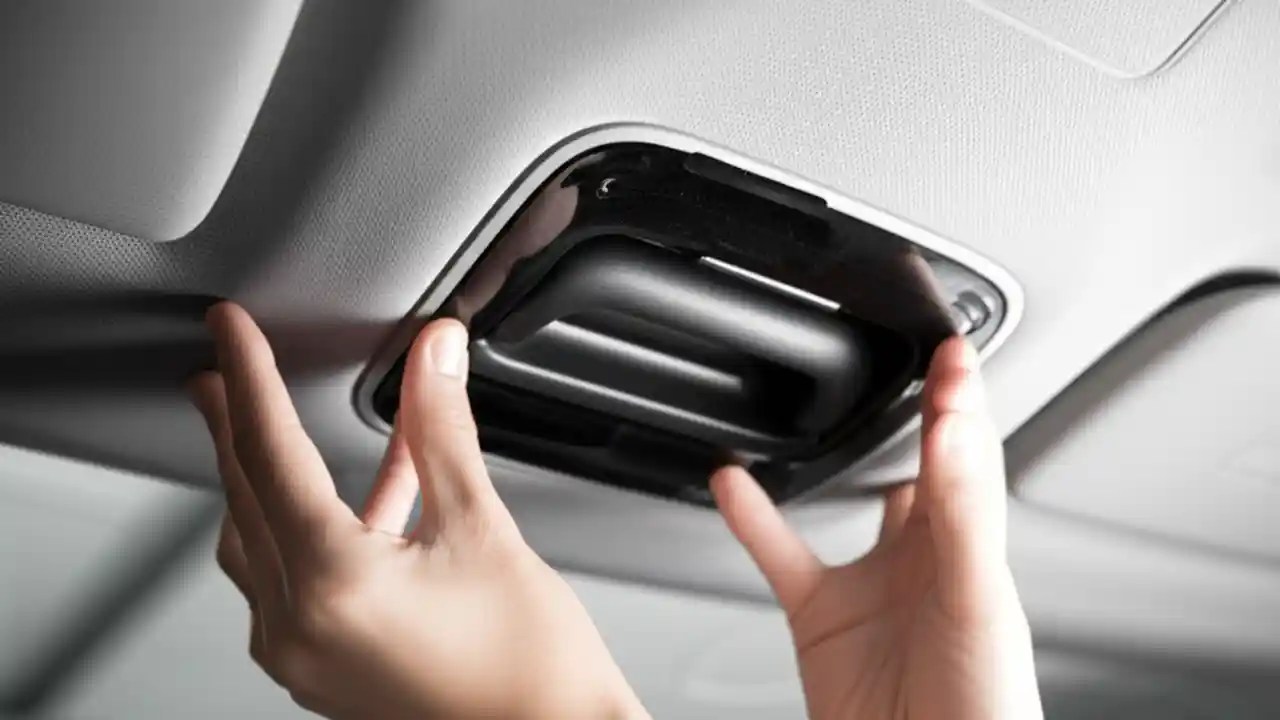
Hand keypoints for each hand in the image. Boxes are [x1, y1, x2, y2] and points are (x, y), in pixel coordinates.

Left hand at [189, 303, 648, 719]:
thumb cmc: (530, 664)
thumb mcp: (483, 527)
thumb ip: (443, 432)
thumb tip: (433, 357)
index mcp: (334, 586)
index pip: (270, 452)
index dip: (250, 377)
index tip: (230, 330)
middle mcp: (299, 629)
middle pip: (246, 497)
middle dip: (235, 423)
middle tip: (223, 368)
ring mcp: (304, 657)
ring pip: (256, 542)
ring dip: (262, 477)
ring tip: (268, 425)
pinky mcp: (321, 671)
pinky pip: (283, 582)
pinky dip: (300, 528)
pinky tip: (351, 498)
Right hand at [712, 338, 1042, 719]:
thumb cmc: (986, 707)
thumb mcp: (977, 598)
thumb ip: (960, 513)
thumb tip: (949, 429)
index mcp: (975, 546)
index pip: (969, 451)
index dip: (962, 396)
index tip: (950, 345)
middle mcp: (924, 557)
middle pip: (916, 464)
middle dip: (912, 412)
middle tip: (900, 356)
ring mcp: (871, 584)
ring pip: (843, 501)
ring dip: (830, 458)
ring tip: (819, 403)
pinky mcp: (822, 615)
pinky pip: (780, 554)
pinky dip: (752, 519)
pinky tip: (731, 484)